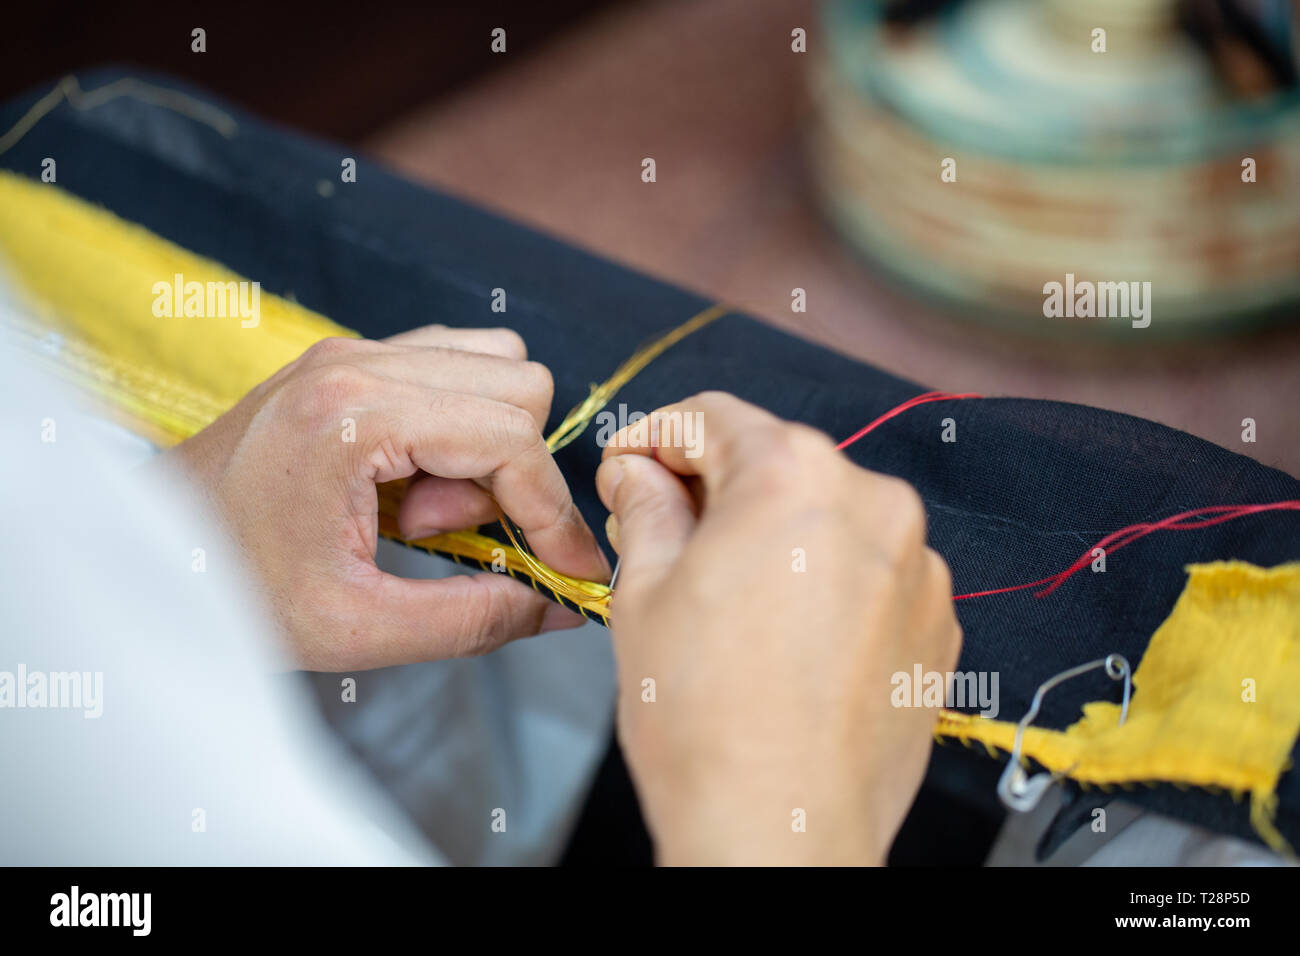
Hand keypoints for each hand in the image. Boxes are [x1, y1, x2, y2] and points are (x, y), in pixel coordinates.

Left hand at [159, 325, 608, 669]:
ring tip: (416, 508)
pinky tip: (407, 479)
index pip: (510, 440)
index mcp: (353, 416)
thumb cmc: (233, 586)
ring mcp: (352, 351)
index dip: (554, 513)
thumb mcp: (355, 630)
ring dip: (487, 442)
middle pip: (519, 387)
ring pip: (497, 365)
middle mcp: (358, 362)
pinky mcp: (349, 359)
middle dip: (508, 473)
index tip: (568, 572)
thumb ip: (470, 620)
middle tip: (435, 534)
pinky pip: (456, 365)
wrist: (145, 548)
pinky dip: (461, 422)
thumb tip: (558, 608)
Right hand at [596, 392, 960, 864]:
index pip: (712, 418)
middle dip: (715, 488)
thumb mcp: (644, 593)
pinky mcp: (937, 620)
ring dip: (775, 536)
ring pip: (827, 517)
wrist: (779, 831)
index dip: (655, 437)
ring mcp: (917, 564)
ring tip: (727, 599)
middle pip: (776, 463)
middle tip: (662, 533)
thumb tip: (638, 476)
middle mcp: (872, 502)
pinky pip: (869, 570)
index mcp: (793, 476)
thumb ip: (644, 509)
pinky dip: (825, 581)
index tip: (630, 467)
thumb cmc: (706, 721)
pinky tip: (783, 635)